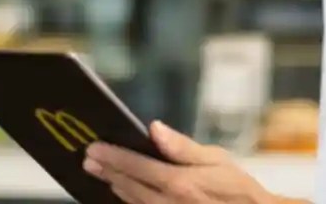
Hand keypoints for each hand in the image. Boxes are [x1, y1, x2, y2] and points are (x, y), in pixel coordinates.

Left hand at [83, 120, 272, 203]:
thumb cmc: (237, 188)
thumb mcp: (216, 159)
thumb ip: (182, 146)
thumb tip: (154, 129)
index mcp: (181, 183)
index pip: (137, 167)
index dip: (113, 156)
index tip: (94, 148)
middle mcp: (170, 203)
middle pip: (129, 186)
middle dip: (107, 171)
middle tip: (88, 159)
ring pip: (133, 202)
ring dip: (114, 187)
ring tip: (100, 174)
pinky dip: (130, 201)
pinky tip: (122, 193)